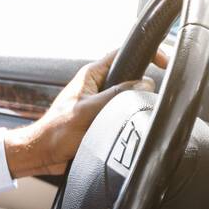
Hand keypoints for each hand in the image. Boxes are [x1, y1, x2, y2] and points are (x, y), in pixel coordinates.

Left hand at [3, 48, 167, 177]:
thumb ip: (117, 95)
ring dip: (137, 103)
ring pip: (129, 96)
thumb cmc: (56, 132)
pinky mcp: (101, 118)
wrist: (43, 155)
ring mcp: (100, 102)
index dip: (147, 53)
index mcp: (92, 74)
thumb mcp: (88, 111)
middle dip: (145, 83)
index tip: (165, 62)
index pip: (124, 53)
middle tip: (154, 94)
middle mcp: (98, 85)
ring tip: (141, 112)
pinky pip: (123, 112)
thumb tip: (146, 84)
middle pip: (131, 76)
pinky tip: (135, 124)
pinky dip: (131, 116)